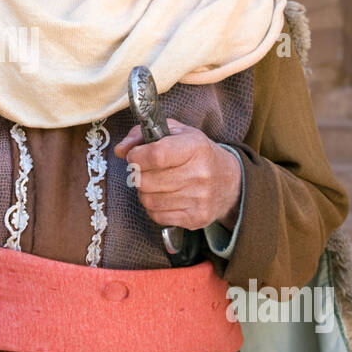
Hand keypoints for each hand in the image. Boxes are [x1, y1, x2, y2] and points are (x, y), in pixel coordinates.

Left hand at [113, 119, 241, 231]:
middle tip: (145, 171)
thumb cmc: (198, 154)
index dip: (137, 157)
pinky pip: (157, 216)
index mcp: (195, 147)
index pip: (155, 155)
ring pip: (149, 200)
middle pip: (147, 180)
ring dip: (145, 192)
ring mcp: (198, 199)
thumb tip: (121, 150)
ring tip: (156, 184)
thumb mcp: (176, 133)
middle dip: (138, 175)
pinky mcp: (195, 218)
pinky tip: (164, 197)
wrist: (230, 183)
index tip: (135, 156)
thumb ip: (143, 135)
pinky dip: (154, 207)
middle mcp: (199, 174)